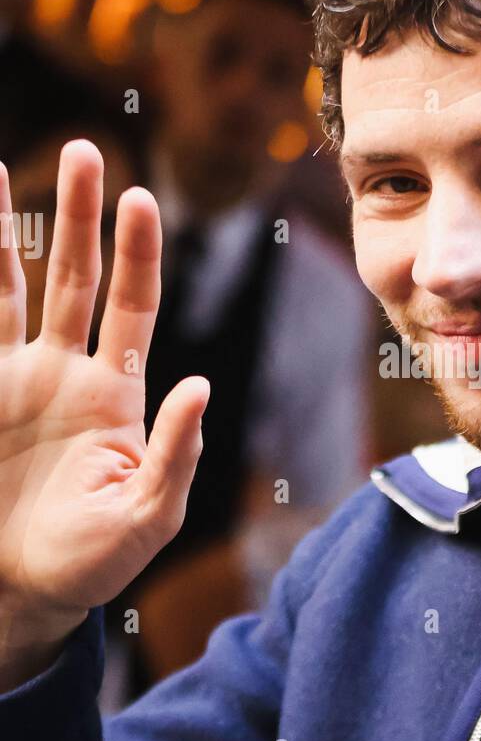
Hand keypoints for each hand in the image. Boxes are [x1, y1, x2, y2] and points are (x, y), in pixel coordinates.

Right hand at [0, 140, 208, 641]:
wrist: (19, 590)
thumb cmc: (93, 562)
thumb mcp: (147, 516)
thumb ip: (175, 453)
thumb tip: (201, 385)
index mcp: (115, 393)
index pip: (133, 306)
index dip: (137, 253)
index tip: (139, 197)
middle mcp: (64, 371)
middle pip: (74, 276)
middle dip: (80, 216)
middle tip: (87, 150)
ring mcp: (12, 379)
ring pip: (8, 287)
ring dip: (1, 229)